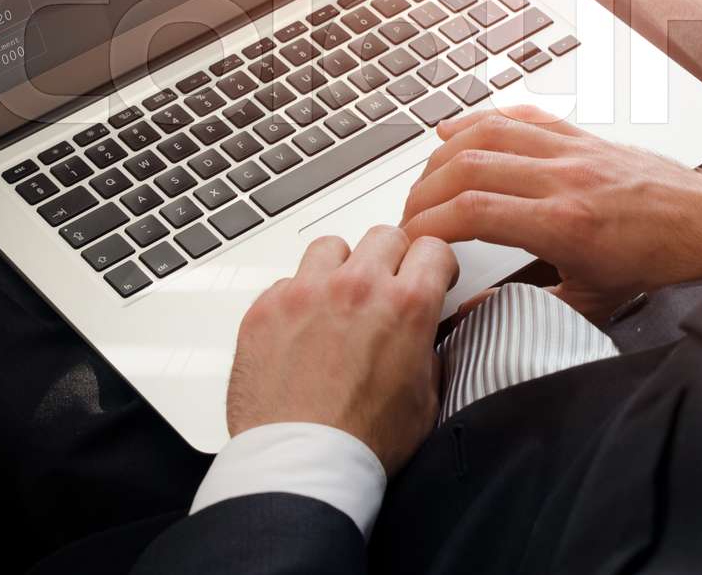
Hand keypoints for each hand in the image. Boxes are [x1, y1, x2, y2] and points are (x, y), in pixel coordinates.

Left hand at [226, 226, 457, 473]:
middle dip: (392, 258)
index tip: (429, 276)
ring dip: (341, 268)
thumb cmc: (361, 443)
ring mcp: (306, 293)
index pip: (433, 247)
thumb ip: (431, 350)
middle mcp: (356, 288)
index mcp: (406, 305)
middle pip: (384, 235)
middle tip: (386, 287)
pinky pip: (287, 282)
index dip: (435, 264)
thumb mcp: (426, 398)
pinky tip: (302, 330)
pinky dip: (298, 299)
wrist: (300, 466)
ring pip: (331, 247)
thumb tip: (431, 331)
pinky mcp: (266, 310)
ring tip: (339, 301)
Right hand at [400, 105, 701, 318]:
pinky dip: (483, 119)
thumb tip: (472, 313)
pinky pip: (522, 116)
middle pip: (467, 166)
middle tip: (409, 216)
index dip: (427, 225)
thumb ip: (526, 307)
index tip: (409, 241)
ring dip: (444, 153)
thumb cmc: (653, 262)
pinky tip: (457, 129)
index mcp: (562, 223)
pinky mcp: (580, 135)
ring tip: (424, 178)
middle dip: (423, 191)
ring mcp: (570, 150)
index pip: (472, 211)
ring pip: (488, 133)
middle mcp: (562, 177)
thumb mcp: (588, 302)